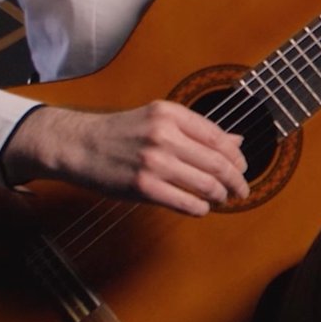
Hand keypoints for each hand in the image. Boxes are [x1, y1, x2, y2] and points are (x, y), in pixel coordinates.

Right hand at [1, 102, 250, 215]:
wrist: (78, 145)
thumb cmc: (120, 133)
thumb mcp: (158, 119)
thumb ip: (196, 130)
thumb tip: (237, 142)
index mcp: (170, 113)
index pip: (219, 136)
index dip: (237, 157)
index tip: (242, 168)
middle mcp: (164, 134)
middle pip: (218, 162)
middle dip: (236, 180)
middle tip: (242, 189)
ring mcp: (154, 161)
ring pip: (206, 184)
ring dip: (221, 196)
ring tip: (223, 199)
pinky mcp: (143, 186)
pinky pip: (186, 202)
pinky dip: (201, 208)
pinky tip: (202, 207)